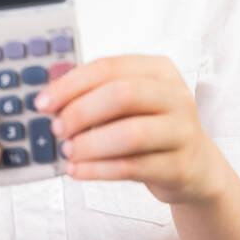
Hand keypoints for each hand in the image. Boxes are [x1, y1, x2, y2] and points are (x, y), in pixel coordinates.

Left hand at [34, 55, 228, 206]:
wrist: (196, 166)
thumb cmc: (153, 128)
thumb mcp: (132, 103)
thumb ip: (97, 94)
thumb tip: (51, 99)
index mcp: (159, 70)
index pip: (109, 68)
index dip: (71, 85)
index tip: (44, 103)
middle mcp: (175, 96)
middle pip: (122, 95)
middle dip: (81, 112)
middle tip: (58, 128)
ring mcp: (182, 131)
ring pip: (129, 134)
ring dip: (89, 144)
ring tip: (68, 151)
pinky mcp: (179, 166)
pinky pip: (132, 167)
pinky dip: (98, 170)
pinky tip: (78, 171)